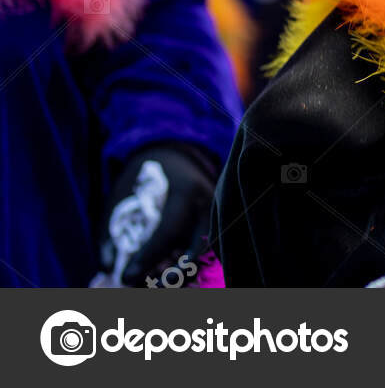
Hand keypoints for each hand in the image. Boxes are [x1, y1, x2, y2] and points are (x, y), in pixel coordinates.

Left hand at [92, 146, 215, 287]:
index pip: (169, 230)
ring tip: (157, 285)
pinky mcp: (216, 223)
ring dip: (183, 274)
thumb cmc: (144, 178)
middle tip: (151, 287)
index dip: (149, 257)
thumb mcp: (125, 197)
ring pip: (205, 252)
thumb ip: (115, 230)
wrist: (174, 157)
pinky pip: (205, 251)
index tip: (127, 277)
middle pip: (198, 247)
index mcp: (186, 191)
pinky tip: (170, 277)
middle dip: (176, 273)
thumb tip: (109, 267)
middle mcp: (207, 203)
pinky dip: (189, 267)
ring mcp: (216, 213)